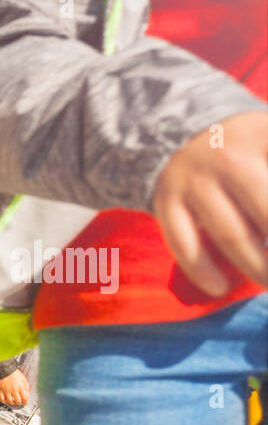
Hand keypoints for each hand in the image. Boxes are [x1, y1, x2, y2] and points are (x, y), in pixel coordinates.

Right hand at [0, 369, 29, 405]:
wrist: (5, 369)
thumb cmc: (15, 374)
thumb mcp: (24, 379)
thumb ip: (26, 387)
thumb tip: (27, 394)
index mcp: (20, 387)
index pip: (24, 398)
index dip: (25, 402)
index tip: (25, 403)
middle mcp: (14, 390)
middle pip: (17, 401)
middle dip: (19, 403)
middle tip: (19, 402)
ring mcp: (7, 391)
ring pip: (10, 401)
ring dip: (12, 403)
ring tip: (13, 401)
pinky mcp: (1, 390)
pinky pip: (2, 399)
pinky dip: (4, 401)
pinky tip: (6, 400)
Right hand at [153, 111, 267, 296]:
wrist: (180, 138)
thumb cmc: (247, 151)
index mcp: (265, 136)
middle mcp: (229, 156)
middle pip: (267, 213)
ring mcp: (194, 180)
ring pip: (232, 235)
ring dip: (256, 267)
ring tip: (267, 282)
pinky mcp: (166, 202)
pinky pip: (185, 246)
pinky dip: (203, 272)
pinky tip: (221, 289)